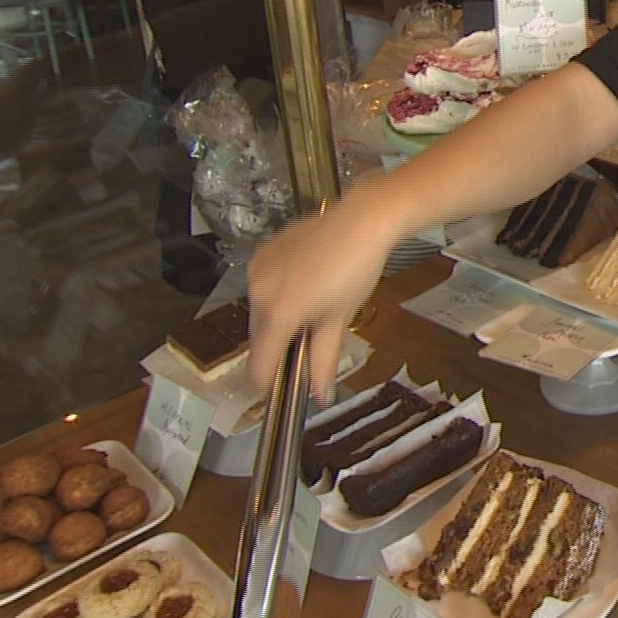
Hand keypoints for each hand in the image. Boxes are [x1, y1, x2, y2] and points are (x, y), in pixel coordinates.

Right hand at [246, 193, 397, 400]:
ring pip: (258, 311)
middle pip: (258, 337)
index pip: (260, 363)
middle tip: (300, 351)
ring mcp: (256, 270)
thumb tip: (320, 396)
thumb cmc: (354, 273)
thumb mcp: (339, 320)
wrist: (360, 221)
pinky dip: (273, 296)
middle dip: (274, 349)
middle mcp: (259, 293)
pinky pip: (261, 286)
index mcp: (279, 314)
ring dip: (274, 321)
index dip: (265, 382)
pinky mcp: (260, 253)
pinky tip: (300, 289)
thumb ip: (322, 361)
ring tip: (306, 315)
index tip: (273, 393)